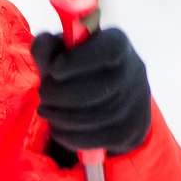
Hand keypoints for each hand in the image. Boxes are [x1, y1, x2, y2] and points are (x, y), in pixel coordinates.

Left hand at [30, 25, 150, 158]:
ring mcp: (136, 102)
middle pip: (102, 88)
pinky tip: (57, 127)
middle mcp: (134, 70)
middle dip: (62, 94)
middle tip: (43, 94)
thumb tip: (43, 42)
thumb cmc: (76, 69)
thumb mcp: (59, 55)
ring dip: (62, 116)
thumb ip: (47, 48)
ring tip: (46, 110)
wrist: (106, 99)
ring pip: (99, 116)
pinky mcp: (131, 129)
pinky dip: (71, 135)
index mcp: (117, 43)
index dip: (78, 61)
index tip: (54, 69)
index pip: (110, 49)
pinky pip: (100, 138)